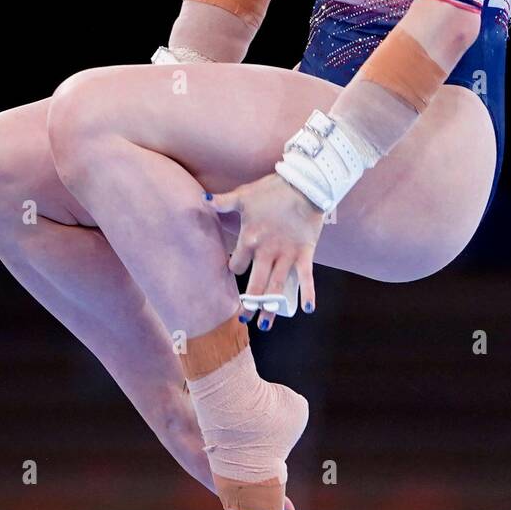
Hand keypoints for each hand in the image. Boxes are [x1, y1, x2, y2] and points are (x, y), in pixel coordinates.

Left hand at [206, 172, 323, 325]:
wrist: (304, 183)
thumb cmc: (271, 190)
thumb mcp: (243, 195)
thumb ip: (223, 202)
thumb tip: (202, 200)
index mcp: (249, 239)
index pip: (236, 265)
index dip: (234, 270)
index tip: (235, 274)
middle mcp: (266, 251)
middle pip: (255, 284)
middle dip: (249, 304)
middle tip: (243, 320)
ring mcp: (286, 254)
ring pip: (277, 287)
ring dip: (271, 308)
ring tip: (264, 326)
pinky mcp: (305, 252)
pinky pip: (306, 277)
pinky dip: (308, 293)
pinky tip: (306, 309)